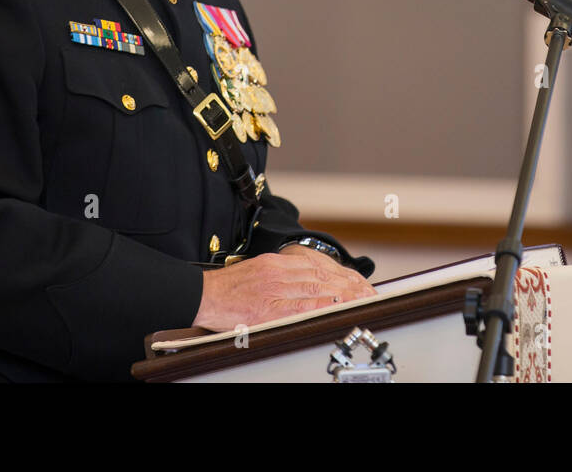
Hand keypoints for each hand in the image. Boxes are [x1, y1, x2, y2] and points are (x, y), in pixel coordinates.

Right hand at [192, 249, 377, 331]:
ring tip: (363, 299)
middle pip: (323, 275)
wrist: (201, 295)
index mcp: (277, 263)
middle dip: (350, 283)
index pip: (318, 266)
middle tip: (370, 291)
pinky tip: (338, 307)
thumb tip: (304, 281)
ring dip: (344, 293)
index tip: (358, 280)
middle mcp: (279, 272)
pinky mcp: (269, 308)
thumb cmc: (226, 288)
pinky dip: (323, 305)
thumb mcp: (256, 270)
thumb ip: (280, 274)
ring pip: (317, 288)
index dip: (341, 273)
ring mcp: (275, 289)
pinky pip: (302, 306)